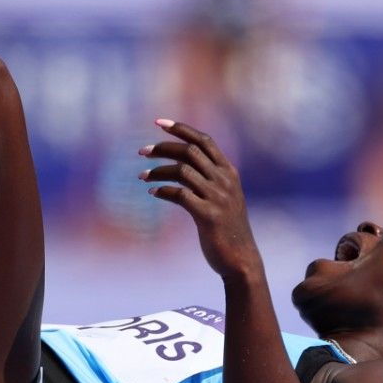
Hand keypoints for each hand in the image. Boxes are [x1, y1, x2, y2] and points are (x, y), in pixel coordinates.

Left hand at [140, 118, 262, 278]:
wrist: (241, 259)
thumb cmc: (227, 228)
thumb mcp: (224, 198)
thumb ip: (209, 180)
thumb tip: (181, 166)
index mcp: (229, 172)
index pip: (204, 141)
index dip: (181, 129)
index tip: (158, 123)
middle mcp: (225, 181)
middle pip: (189, 151)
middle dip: (163, 148)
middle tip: (141, 152)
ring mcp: (218, 197)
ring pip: (182, 170)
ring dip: (157, 170)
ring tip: (142, 176)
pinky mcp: (208, 215)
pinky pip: (179, 195)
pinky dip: (163, 191)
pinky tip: (152, 193)